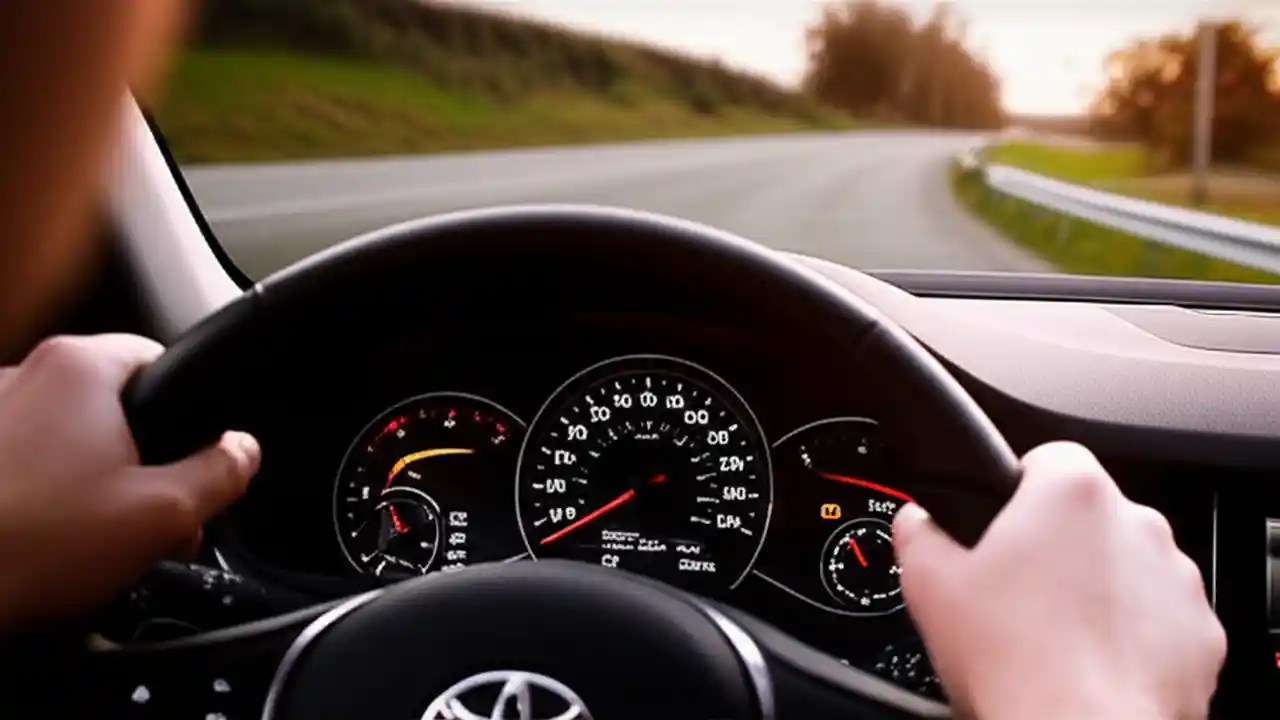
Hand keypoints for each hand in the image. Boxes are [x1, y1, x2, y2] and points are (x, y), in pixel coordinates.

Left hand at [0, 334, 259, 630]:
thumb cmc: (33, 545)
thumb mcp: (163, 515)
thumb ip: (221, 474)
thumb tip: (243, 451)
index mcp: (79, 368)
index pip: (162, 359)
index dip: (191, 416)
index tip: (194, 462)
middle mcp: (24, 373)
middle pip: (112, 404)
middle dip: (141, 459)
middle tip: (151, 516)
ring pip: (64, 437)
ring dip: (89, 479)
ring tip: (95, 539)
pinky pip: (22, 461)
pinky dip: (42, 492)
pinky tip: (49, 541)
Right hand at [894, 442, 1224, 719]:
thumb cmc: (1012, 660)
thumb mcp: (928, 583)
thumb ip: (918, 531)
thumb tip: (918, 523)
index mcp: (1071, 492)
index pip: (1045, 458)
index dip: (1017, 493)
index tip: (1001, 529)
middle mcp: (1136, 522)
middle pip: (1088, 516)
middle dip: (1056, 545)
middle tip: (1016, 592)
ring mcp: (1176, 579)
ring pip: (1128, 567)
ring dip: (1097, 589)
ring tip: (1052, 635)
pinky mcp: (1199, 632)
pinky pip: (1161, 619)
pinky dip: (1132, 635)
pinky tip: (1090, 663)